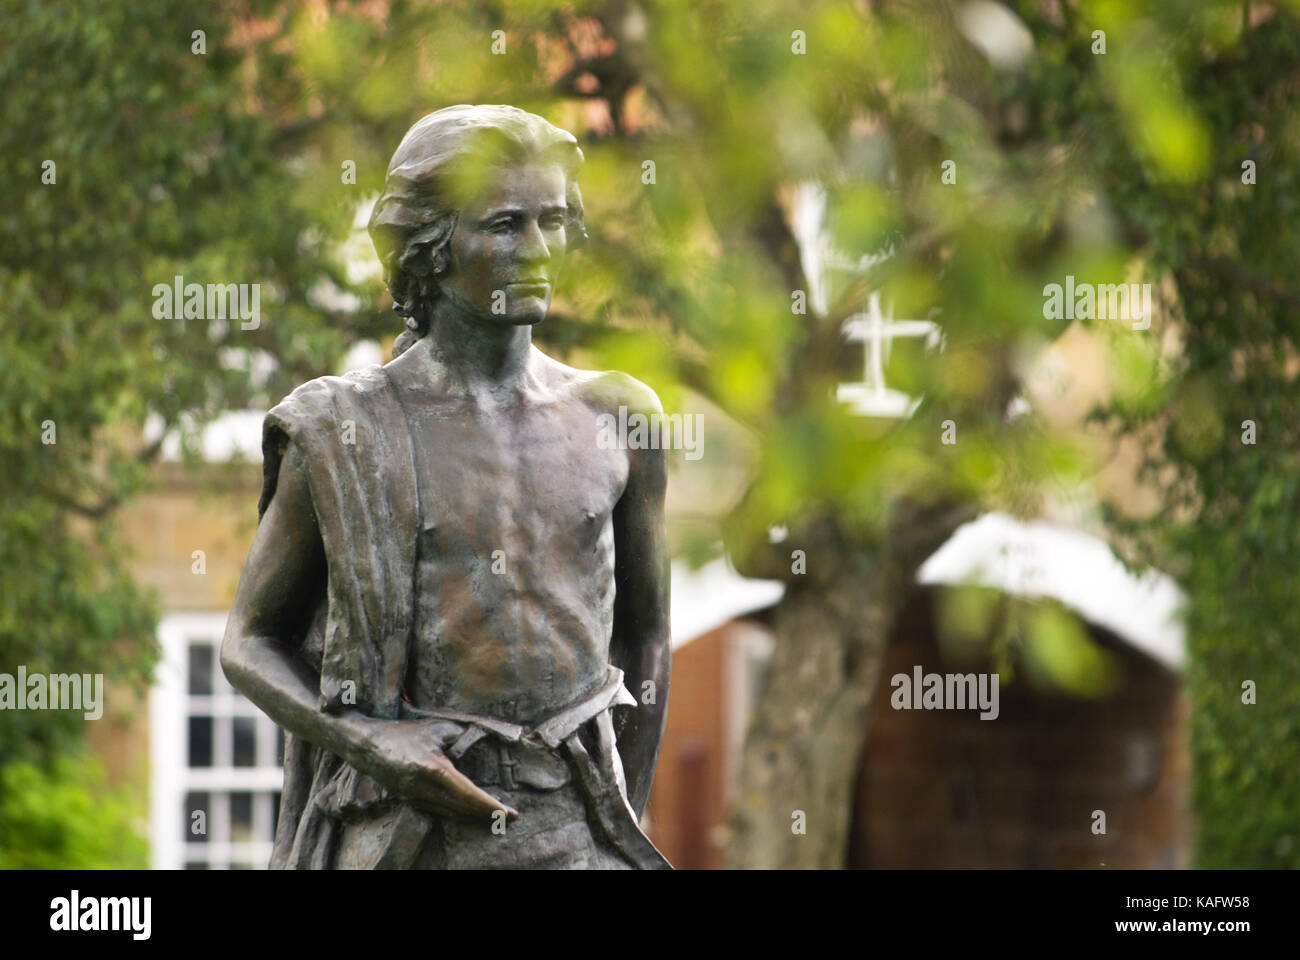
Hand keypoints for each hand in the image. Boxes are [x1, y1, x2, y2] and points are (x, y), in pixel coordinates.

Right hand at [364, 719, 518, 821]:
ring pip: (451, 814)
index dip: (490, 805)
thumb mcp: (437, 728)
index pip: (468, 794)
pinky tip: (472, 813)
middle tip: (512, 817)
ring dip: (475, 817)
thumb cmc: (404, 732)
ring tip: (497, 817)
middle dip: (489, 815)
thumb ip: (462, 735)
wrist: (366, 744)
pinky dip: (458, 814)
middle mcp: (423, 789)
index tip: (508, 812)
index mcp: (433, 769)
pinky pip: (439, 812)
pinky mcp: (409, 801)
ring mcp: (415, 798)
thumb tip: (482, 740)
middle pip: (462, 810)